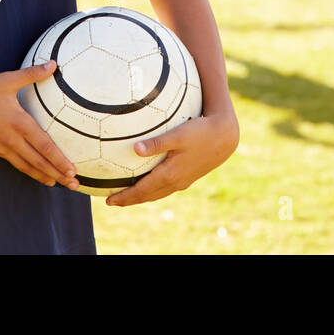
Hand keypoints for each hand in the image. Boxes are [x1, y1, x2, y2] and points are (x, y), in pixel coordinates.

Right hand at [0, 61, 79, 189]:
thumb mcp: (6, 80)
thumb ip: (31, 74)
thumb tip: (53, 64)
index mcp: (19, 124)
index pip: (45, 146)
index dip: (60, 160)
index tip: (72, 170)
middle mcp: (11, 140)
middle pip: (39, 162)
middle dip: (57, 174)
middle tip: (73, 184)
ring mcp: (0, 149)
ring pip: (25, 166)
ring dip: (42, 176)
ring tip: (56, 183)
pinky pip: (11, 162)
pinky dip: (24, 169)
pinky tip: (31, 171)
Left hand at [105, 110, 238, 206]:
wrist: (225, 138)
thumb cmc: (201, 132)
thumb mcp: (178, 135)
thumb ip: (156, 143)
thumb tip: (134, 149)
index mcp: (169, 175)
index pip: (141, 191)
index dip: (124, 198)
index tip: (108, 201)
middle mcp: (175, 182)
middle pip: (147, 197)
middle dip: (129, 200)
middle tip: (111, 201)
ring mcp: (182, 181)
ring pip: (157, 194)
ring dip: (141, 197)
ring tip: (126, 196)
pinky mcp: (188, 177)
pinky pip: (165, 189)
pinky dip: (152, 190)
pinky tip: (149, 183)